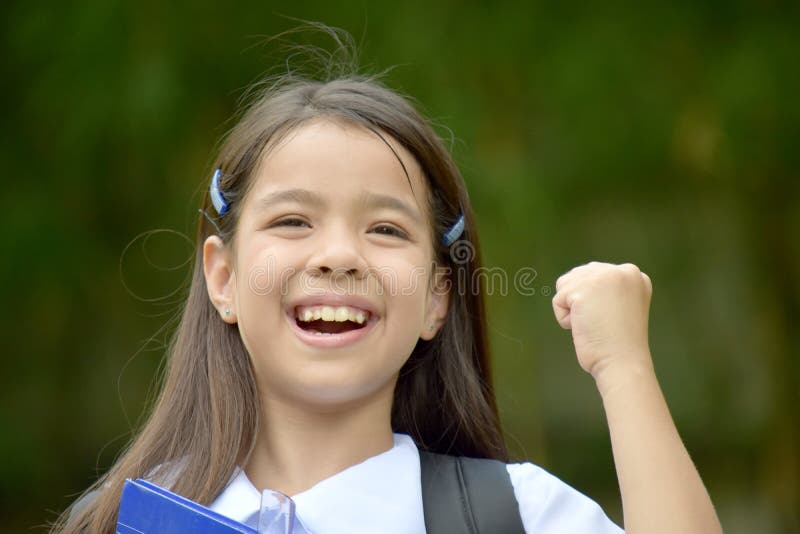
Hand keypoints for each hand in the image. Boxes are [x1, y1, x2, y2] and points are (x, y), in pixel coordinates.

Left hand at [552, 262, 652, 382]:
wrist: (622, 363)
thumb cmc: (617, 343)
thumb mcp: (619, 305)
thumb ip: (604, 288)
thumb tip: (575, 277)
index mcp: (634, 274)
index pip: (594, 274)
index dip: (593, 301)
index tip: (612, 319)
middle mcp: (622, 270)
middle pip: (578, 276)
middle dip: (581, 303)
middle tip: (602, 323)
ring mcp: (604, 276)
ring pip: (565, 285)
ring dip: (572, 309)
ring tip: (594, 323)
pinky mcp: (584, 288)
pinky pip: (558, 301)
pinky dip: (565, 318)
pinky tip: (585, 328)